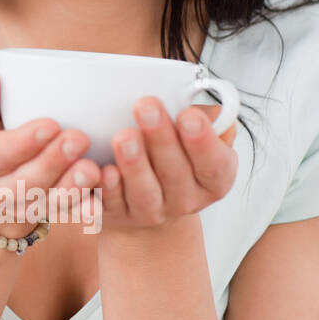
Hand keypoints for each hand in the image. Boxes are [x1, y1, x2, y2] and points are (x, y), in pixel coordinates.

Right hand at [0, 72, 100, 240]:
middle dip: (52, 163)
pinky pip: (61, 214)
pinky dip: (80, 210)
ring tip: (93, 170)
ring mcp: (16, 205)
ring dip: (69, 189)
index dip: (22, 143)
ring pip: (43, 202)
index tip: (50, 124)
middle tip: (79, 139)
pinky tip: (98, 203)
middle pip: (22, 182)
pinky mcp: (40, 213)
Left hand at [97, 97, 238, 234]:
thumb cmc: (175, 152)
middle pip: (176, 174)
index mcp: (212, 181)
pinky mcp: (118, 214)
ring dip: (134, 165)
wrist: (146, 194)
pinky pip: (111, 204)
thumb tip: (211, 105)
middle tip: (147, 107)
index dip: (203, 142)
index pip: (215, 165)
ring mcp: (151, 212)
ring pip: (144, 192)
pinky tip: (103, 170)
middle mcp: (185, 201)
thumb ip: (207, 120)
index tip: (189, 115)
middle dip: (161, 139)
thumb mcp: (197, 134)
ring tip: (123, 137)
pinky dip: (107, 188)